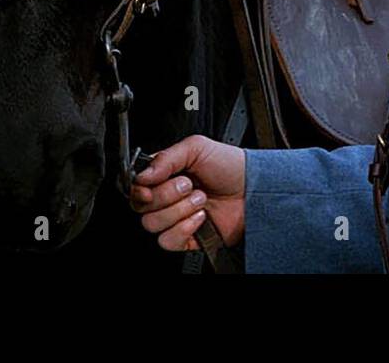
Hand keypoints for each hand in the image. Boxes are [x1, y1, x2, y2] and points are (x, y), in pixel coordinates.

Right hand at [129, 135, 245, 251]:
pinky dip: (184, 229)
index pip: (135, 187)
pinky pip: (168, 242)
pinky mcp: (186, 239)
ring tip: (200, 200)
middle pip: (141, 207)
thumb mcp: (196, 147)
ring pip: (153, 225)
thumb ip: (165, 158)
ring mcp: (175, 219)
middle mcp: (166, 199)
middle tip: (189, 184)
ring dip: (179, 211)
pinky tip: (200, 218)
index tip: (149, 186)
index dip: (139, 189)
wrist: (253, 188)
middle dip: (167, 195)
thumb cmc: (228, 165)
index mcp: (163, 176)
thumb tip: (143, 176)